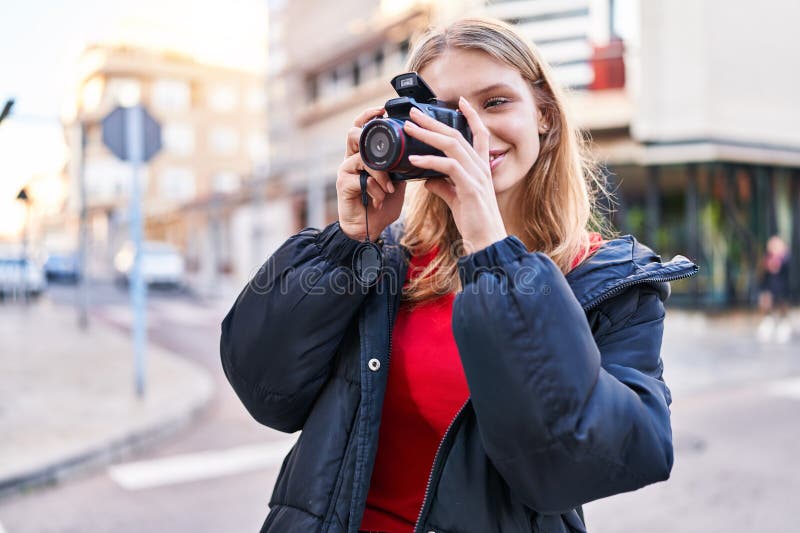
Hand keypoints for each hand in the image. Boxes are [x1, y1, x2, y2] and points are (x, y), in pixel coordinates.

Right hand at [337, 106, 406, 241]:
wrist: (370, 229)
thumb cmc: (382, 203)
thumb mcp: (397, 180)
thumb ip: (402, 164)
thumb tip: (420, 149)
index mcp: (363, 155)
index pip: (361, 127)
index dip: (368, 116)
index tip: (382, 110)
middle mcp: (351, 159)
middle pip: (353, 134)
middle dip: (369, 134)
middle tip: (385, 140)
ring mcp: (345, 171)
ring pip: (361, 157)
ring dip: (380, 170)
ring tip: (390, 185)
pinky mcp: (343, 186)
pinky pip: (362, 179)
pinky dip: (376, 188)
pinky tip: (382, 197)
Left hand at [404, 98, 506, 252]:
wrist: (486, 242)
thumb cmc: (474, 222)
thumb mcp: (456, 200)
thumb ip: (443, 187)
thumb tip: (428, 179)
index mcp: (481, 168)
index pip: (479, 134)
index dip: (471, 117)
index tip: (460, 102)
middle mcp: (481, 168)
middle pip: (458, 135)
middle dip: (435, 122)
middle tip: (415, 114)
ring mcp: (477, 176)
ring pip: (452, 145)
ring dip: (428, 134)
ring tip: (410, 129)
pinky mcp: (470, 188)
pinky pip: (449, 167)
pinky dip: (430, 160)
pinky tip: (414, 159)